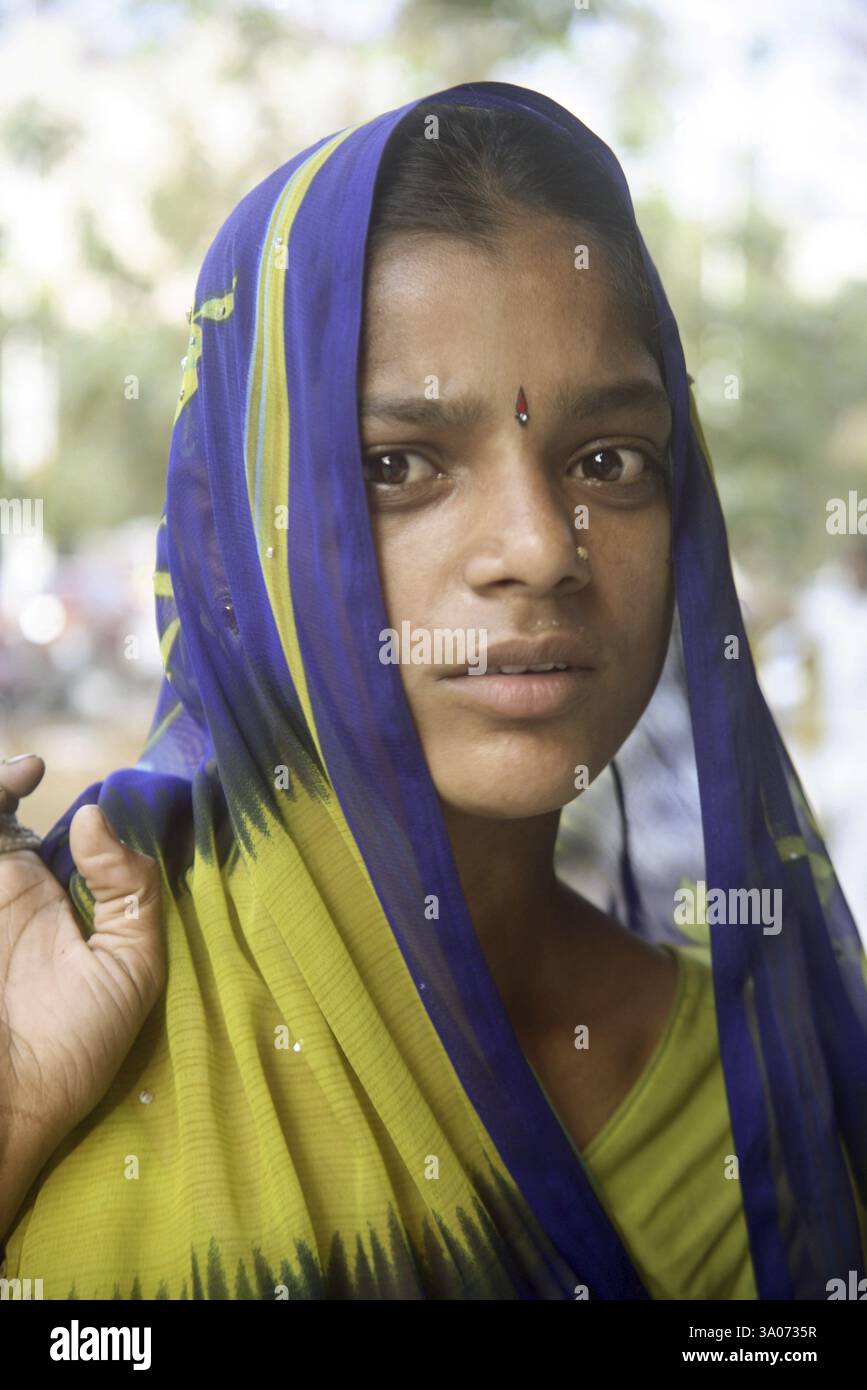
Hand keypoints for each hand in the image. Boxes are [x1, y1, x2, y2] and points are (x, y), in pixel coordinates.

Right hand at [0, 754, 164, 1164]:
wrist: (11, 1108)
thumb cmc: (75, 1047)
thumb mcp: (131, 965)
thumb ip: (129, 889)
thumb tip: (95, 816)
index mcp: (36, 899)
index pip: (21, 824)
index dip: (20, 788)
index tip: (37, 768)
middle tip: (24, 770)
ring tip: (13, 779)